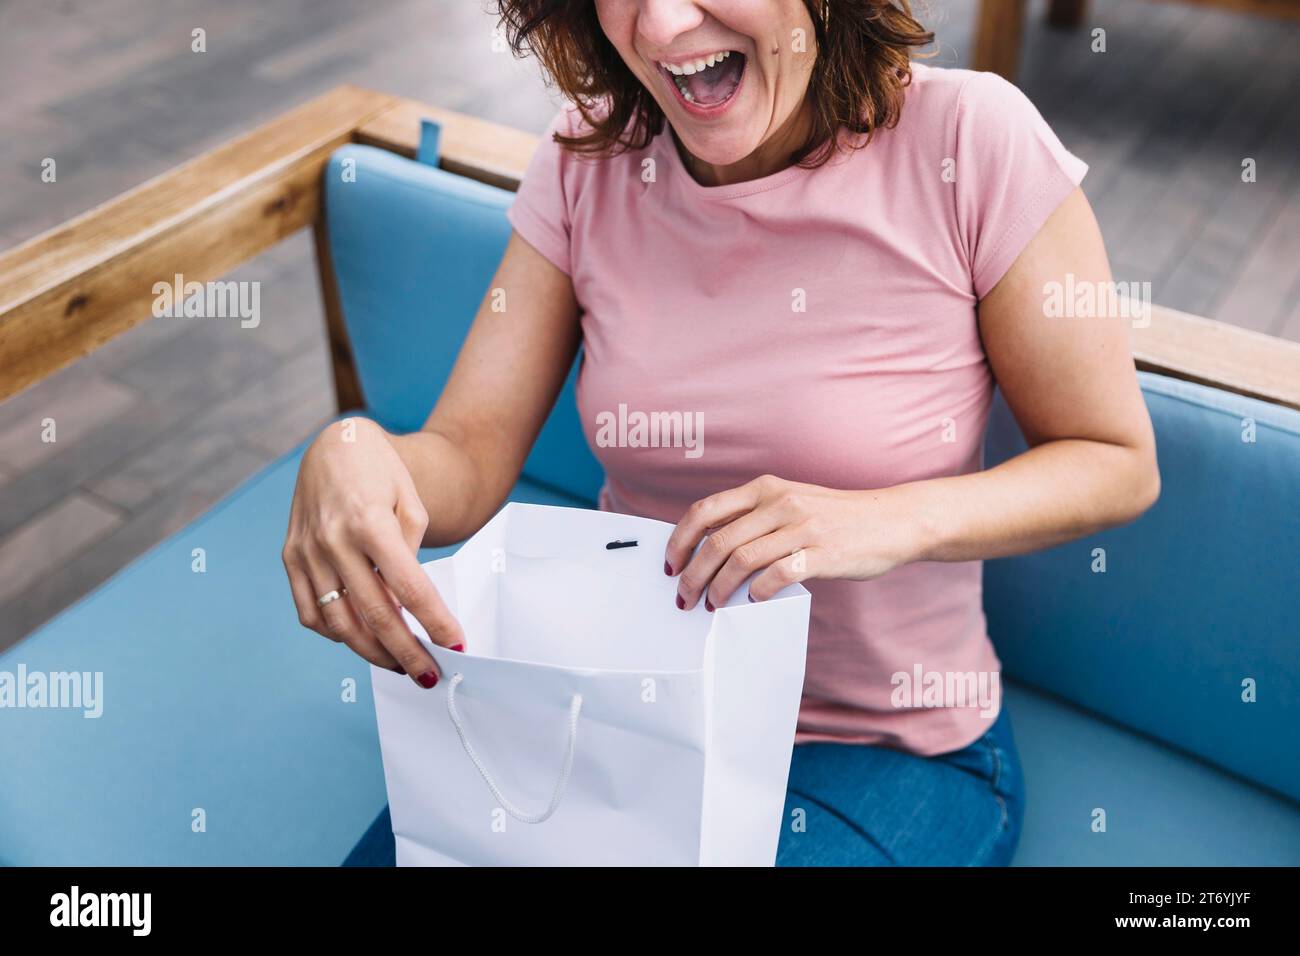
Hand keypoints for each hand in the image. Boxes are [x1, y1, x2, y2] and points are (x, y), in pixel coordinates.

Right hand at [282, 418, 464, 686]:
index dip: (433, 621)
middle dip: (405, 652)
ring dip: (372, 652)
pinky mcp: (290, 558)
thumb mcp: (410, 501)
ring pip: (339, 623)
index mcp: (369, 522)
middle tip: (429, 674)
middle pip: (373, 614)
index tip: (455, 646)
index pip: (408, 587)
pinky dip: (336, 634)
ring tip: (400, 664)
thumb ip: (410, 552)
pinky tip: (361, 640)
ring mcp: (306, 552)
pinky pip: (310, 612)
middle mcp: (333, 540)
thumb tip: (408, 604)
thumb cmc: (381, 472)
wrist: (334, 445)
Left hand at [663, 475, 922, 609]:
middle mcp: (780, 502)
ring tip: (713, 605)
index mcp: (766, 488)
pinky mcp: (822, 553)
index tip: (671, 565)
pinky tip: (754, 600)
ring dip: (719, 589)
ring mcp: (802, 526)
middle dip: (693, 574)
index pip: (705, 511)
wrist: (893, 520)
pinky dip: (757, 591)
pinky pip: (776, 575)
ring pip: (740, 560)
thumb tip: (709, 550)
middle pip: (717, 541)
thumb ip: (756, 517)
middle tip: (684, 597)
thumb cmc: (837, 518)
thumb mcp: (792, 502)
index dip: (680, 540)